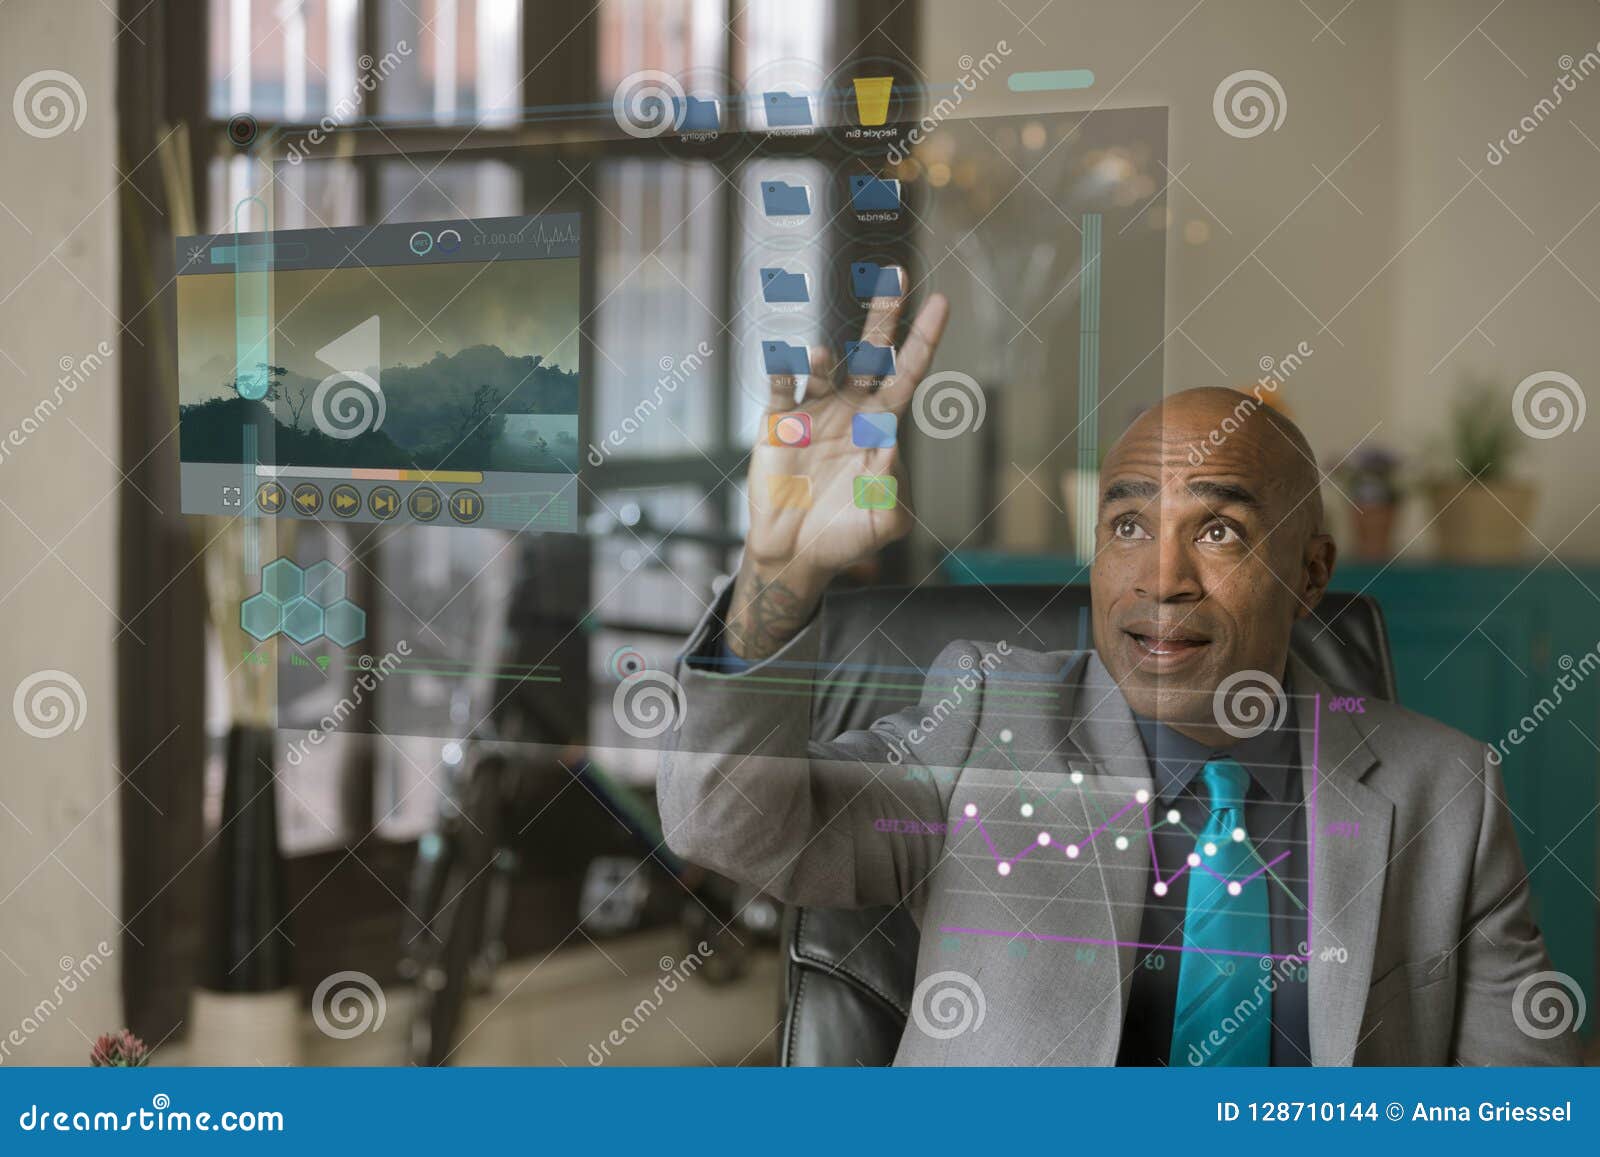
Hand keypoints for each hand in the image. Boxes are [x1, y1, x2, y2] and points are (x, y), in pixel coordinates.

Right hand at [725, 287, 950, 658]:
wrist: (795, 552)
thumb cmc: (845, 536)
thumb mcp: (881, 521)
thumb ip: (892, 492)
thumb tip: (892, 447)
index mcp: (880, 427)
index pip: (906, 376)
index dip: (923, 341)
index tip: (941, 303)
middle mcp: (850, 410)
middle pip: (871, 355)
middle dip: (885, 317)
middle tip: (898, 275)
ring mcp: (814, 414)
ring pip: (823, 369)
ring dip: (823, 359)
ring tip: (821, 355)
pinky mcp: (778, 425)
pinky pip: (781, 390)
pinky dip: (784, 373)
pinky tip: (788, 364)